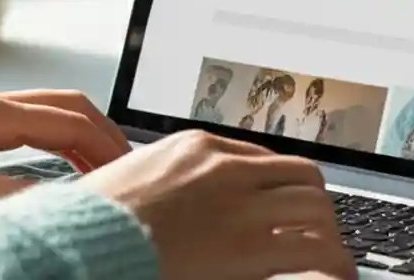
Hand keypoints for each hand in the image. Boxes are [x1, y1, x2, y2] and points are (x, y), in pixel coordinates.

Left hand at [0, 89, 130, 220]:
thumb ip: (3, 197)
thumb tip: (55, 202)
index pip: (70, 121)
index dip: (106, 146)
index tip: (128, 171)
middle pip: (67, 106)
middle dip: (104, 133)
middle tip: (126, 166)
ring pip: (48, 111)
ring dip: (81, 133)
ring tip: (99, 166)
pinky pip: (27, 121)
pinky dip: (56, 138)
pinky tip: (52, 163)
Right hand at [80, 130, 355, 279]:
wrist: (78, 246)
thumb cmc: (89, 224)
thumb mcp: (124, 182)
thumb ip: (157, 180)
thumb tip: (163, 199)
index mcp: (195, 147)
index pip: (261, 157)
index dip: (279, 185)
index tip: (284, 202)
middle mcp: (225, 167)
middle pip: (299, 174)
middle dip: (312, 204)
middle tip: (315, 229)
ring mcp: (240, 203)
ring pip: (315, 206)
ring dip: (327, 232)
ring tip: (331, 256)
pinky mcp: (250, 244)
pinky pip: (313, 247)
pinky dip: (331, 261)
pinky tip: (335, 273)